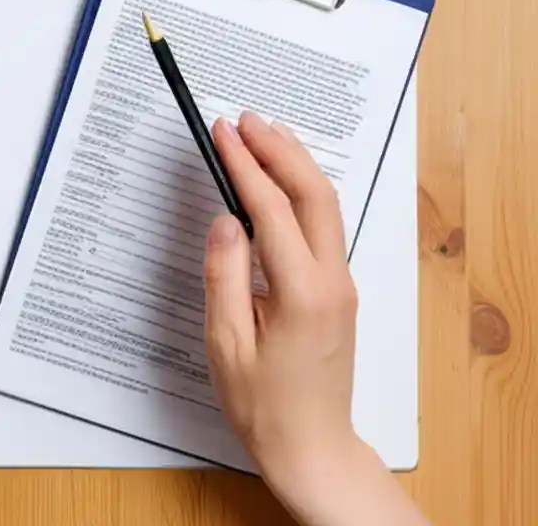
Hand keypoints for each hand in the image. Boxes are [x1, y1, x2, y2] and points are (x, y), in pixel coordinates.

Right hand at [204, 112, 426, 524]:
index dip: (243, 164)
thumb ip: (223, 274)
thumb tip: (225, 219)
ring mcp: (341, 284)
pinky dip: (301, 193)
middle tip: (244, 119)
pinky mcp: (338, 291)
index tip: (221, 132)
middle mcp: (332, 280)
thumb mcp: (226, 342)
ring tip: (264, 134)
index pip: (270, 209)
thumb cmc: (262, 404)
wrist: (311, 444)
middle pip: (313, 193)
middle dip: (279, 149)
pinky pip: (324, 227)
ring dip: (295, 165)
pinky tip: (281, 182)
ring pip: (325, 206)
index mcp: (302, 292)